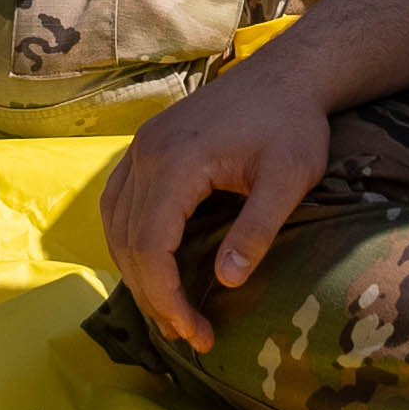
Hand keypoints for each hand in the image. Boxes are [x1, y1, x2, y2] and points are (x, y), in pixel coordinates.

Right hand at [99, 56, 337, 353]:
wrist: (285, 74)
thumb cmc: (294, 124)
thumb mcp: (290, 177)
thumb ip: (258, 229)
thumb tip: (227, 282)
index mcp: (177, 161)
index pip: (150, 246)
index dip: (167, 297)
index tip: (197, 333)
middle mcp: (146, 153)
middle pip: (127, 241)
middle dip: (153, 296)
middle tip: (189, 334)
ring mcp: (141, 147)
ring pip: (115, 225)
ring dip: (137, 273)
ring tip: (171, 312)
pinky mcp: (147, 146)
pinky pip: (118, 203)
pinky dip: (129, 242)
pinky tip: (153, 267)